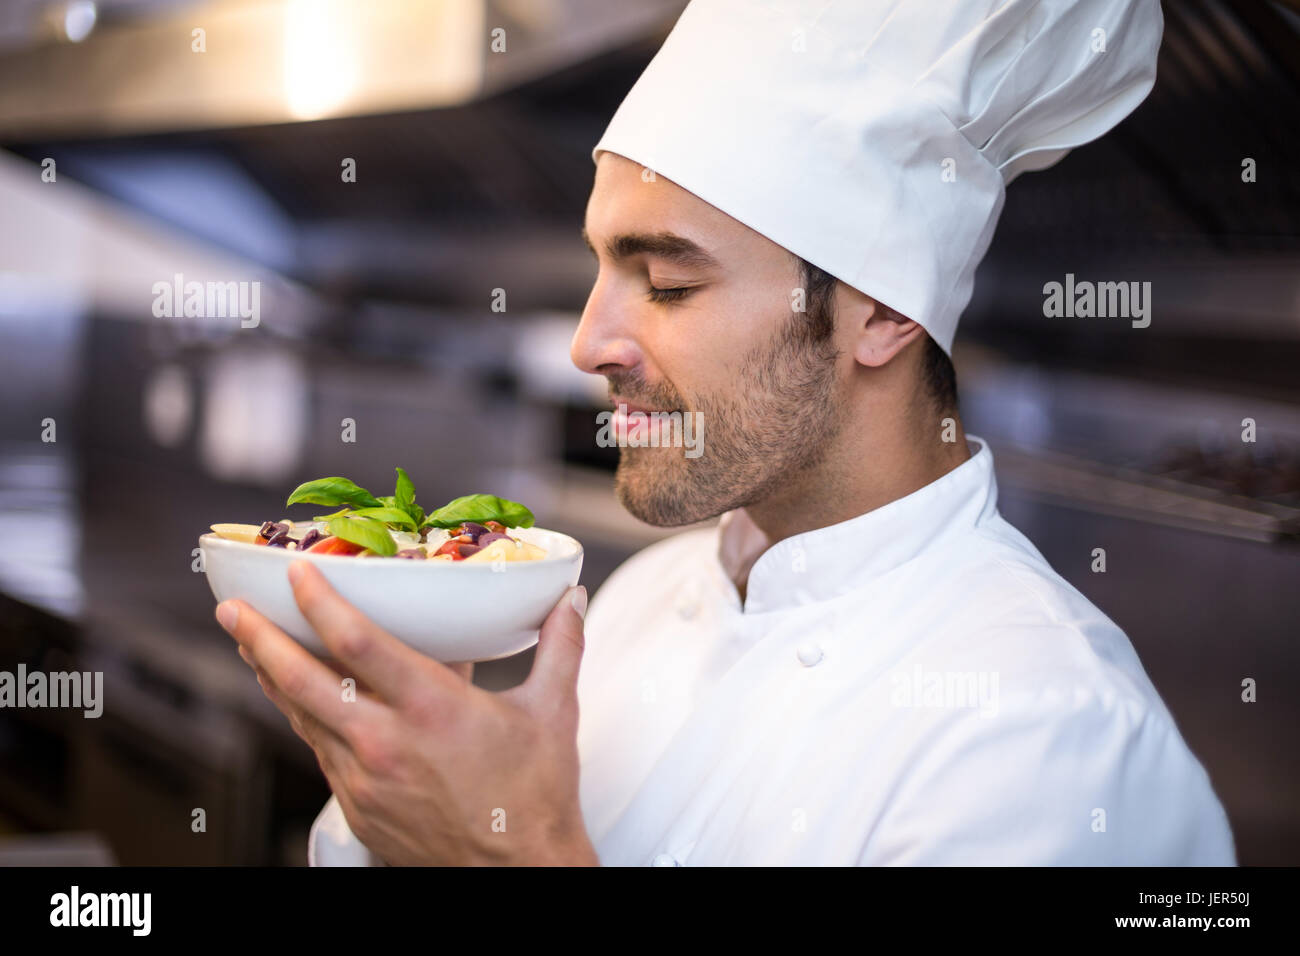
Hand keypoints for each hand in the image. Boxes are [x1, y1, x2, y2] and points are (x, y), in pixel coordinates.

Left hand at [215, 561, 598, 865]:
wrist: (520, 875)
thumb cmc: (534, 800)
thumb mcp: (553, 713)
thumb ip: (560, 647)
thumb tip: (569, 601)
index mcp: (433, 709)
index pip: (358, 642)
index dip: (320, 602)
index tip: (297, 572)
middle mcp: (387, 742)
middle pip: (302, 681)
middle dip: (259, 639)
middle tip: (231, 609)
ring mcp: (365, 780)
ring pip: (301, 718)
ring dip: (271, 677)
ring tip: (251, 646)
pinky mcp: (359, 809)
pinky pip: (319, 753)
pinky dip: (304, 719)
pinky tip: (300, 704)